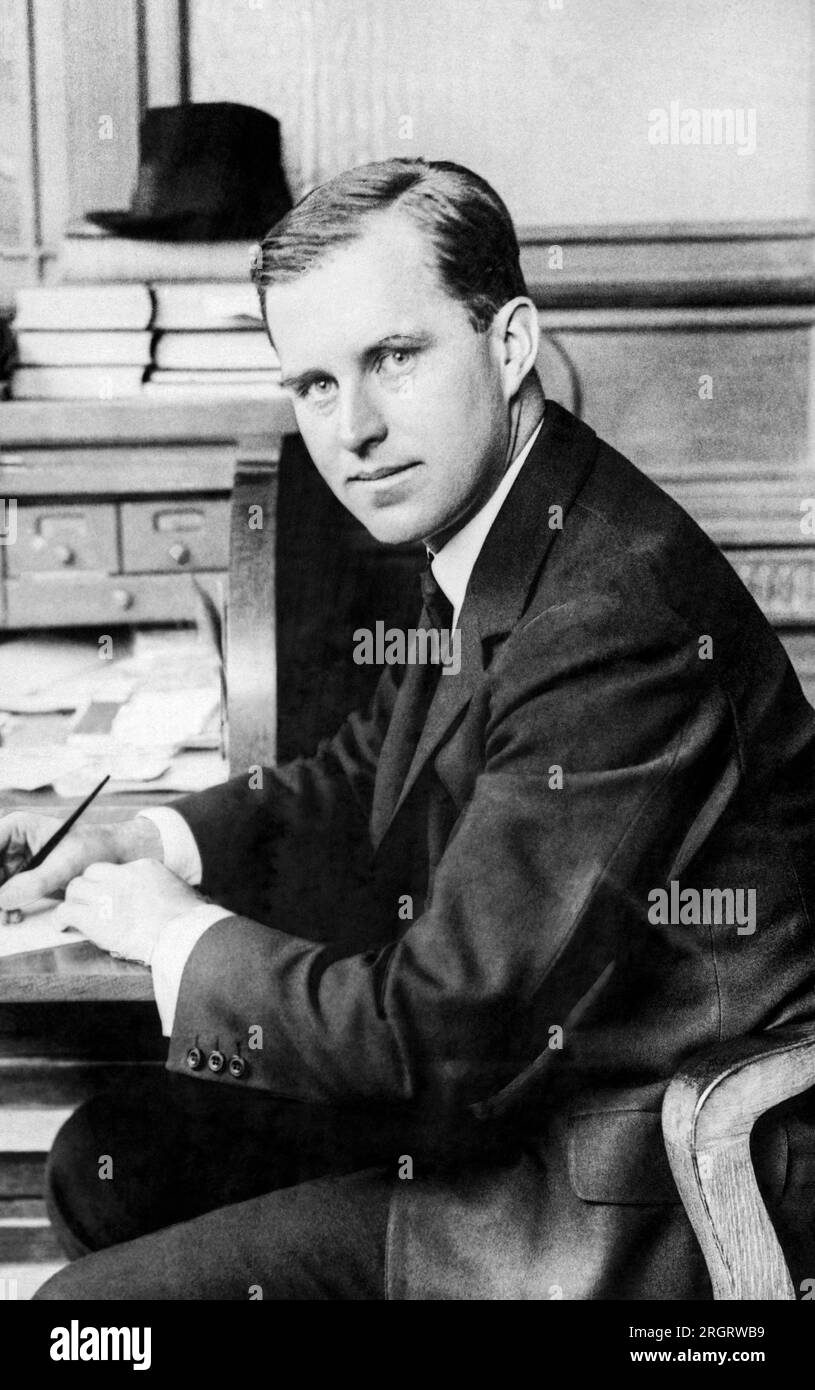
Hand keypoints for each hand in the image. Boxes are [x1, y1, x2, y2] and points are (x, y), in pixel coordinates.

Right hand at [0, 812, 162, 920]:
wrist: (113, 856)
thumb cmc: (93, 849)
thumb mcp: (64, 865)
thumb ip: (32, 883)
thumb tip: (0, 899)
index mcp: (16, 827)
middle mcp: (10, 843)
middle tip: (0, 910)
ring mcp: (14, 862)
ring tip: (8, 918)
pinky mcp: (21, 879)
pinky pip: (3, 896)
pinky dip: (5, 908)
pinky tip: (14, 917)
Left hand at [53, 859, 203, 963]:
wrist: (182, 933)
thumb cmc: (187, 920)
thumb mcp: (177, 891)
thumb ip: (161, 888)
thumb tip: (160, 897)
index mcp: (142, 868)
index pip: (114, 868)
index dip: (108, 882)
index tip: (107, 894)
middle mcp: (121, 876)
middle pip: (91, 872)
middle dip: (88, 887)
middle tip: (88, 902)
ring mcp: (105, 895)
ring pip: (75, 888)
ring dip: (74, 901)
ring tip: (75, 913)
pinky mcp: (94, 917)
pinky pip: (65, 911)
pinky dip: (61, 919)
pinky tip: (63, 926)